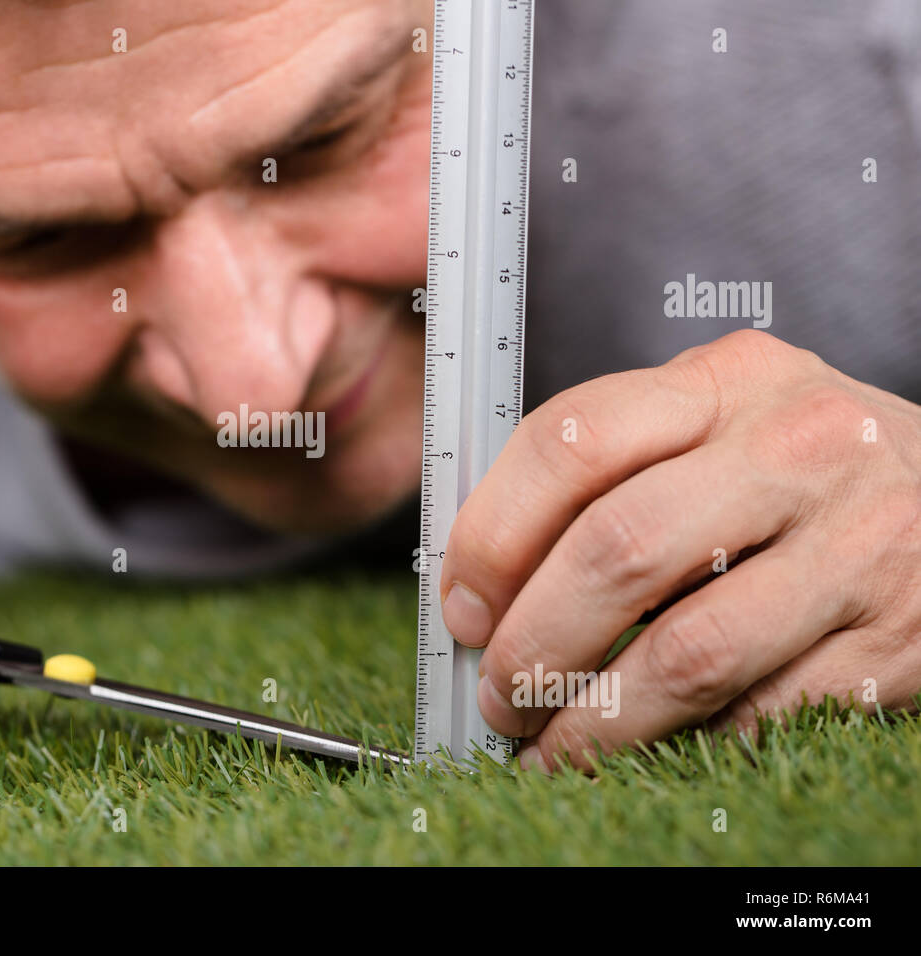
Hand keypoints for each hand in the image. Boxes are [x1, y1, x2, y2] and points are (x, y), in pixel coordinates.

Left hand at [440, 330, 920, 770]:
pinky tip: (644, 748)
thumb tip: (484, 583)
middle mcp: (797, 446)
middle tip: (499, 692)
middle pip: (618, 550)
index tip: (463, 605)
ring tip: (549, 745)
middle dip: (533, 644)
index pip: (570, 440)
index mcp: (726, 381)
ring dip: (594, 721)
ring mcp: (857, 542)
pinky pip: (757, 712)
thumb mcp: (715, 423)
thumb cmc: (803, 468)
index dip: (492, 536)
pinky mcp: (896, 638)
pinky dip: (683, 743)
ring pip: (685, 654)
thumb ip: (610, 471)